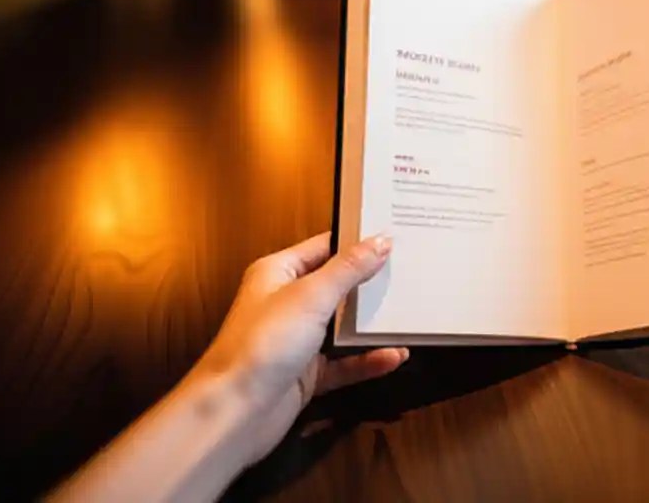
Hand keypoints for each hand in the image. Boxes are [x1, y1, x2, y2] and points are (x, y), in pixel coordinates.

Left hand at [192, 232, 407, 463]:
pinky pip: (344, 363)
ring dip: (373, 323)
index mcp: (278, 273)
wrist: (234, 412)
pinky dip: (368, 360)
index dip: (358, 240)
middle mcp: (287, 303)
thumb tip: (382, 240)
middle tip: (415, 272)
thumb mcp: (311, 296)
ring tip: (412, 313)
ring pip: (342, 326)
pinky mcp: (306, 374)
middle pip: (337, 286)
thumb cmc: (265, 342)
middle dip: (372, 282)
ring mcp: (297, 340)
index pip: (324, 247)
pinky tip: (396, 357)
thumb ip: (349, 268)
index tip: (398, 235)